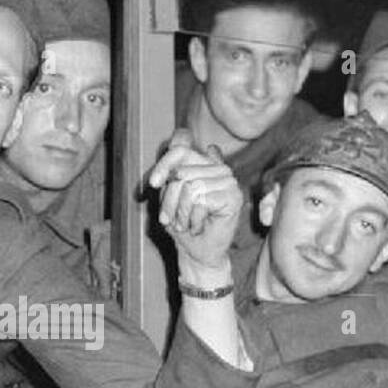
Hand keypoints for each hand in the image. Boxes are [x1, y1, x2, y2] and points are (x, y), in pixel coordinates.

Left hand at [150, 130, 242, 275]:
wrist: (198, 253)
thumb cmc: (184, 225)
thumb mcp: (170, 195)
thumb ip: (172, 170)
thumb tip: (181, 134)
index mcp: (204, 164)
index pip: (181, 149)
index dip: (163, 165)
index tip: (153, 184)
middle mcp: (219, 168)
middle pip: (182, 174)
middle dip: (170, 201)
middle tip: (174, 219)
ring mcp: (229, 181)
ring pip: (190, 188)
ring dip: (182, 213)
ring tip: (186, 224)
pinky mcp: (234, 196)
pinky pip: (201, 201)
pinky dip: (193, 219)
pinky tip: (198, 227)